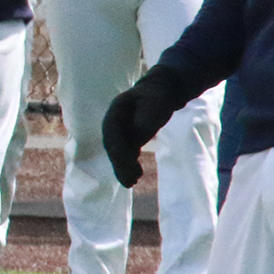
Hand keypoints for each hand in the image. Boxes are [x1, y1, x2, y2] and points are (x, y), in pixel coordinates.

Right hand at [102, 66, 186, 187]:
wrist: (161, 91)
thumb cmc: (158, 96)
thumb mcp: (154, 104)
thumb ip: (145, 118)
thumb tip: (138, 133)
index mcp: (116, 111)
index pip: (112, 135)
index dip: (119, 151)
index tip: (129, 163)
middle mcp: (113, 123)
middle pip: (113, 147)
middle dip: (120, 164)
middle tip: (131, 180)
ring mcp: (119, 132)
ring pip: (117, 153)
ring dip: (123, 168)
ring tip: (132, 182)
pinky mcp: (127, 139)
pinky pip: (125, 154)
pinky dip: (128, 166)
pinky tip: (135, 177)